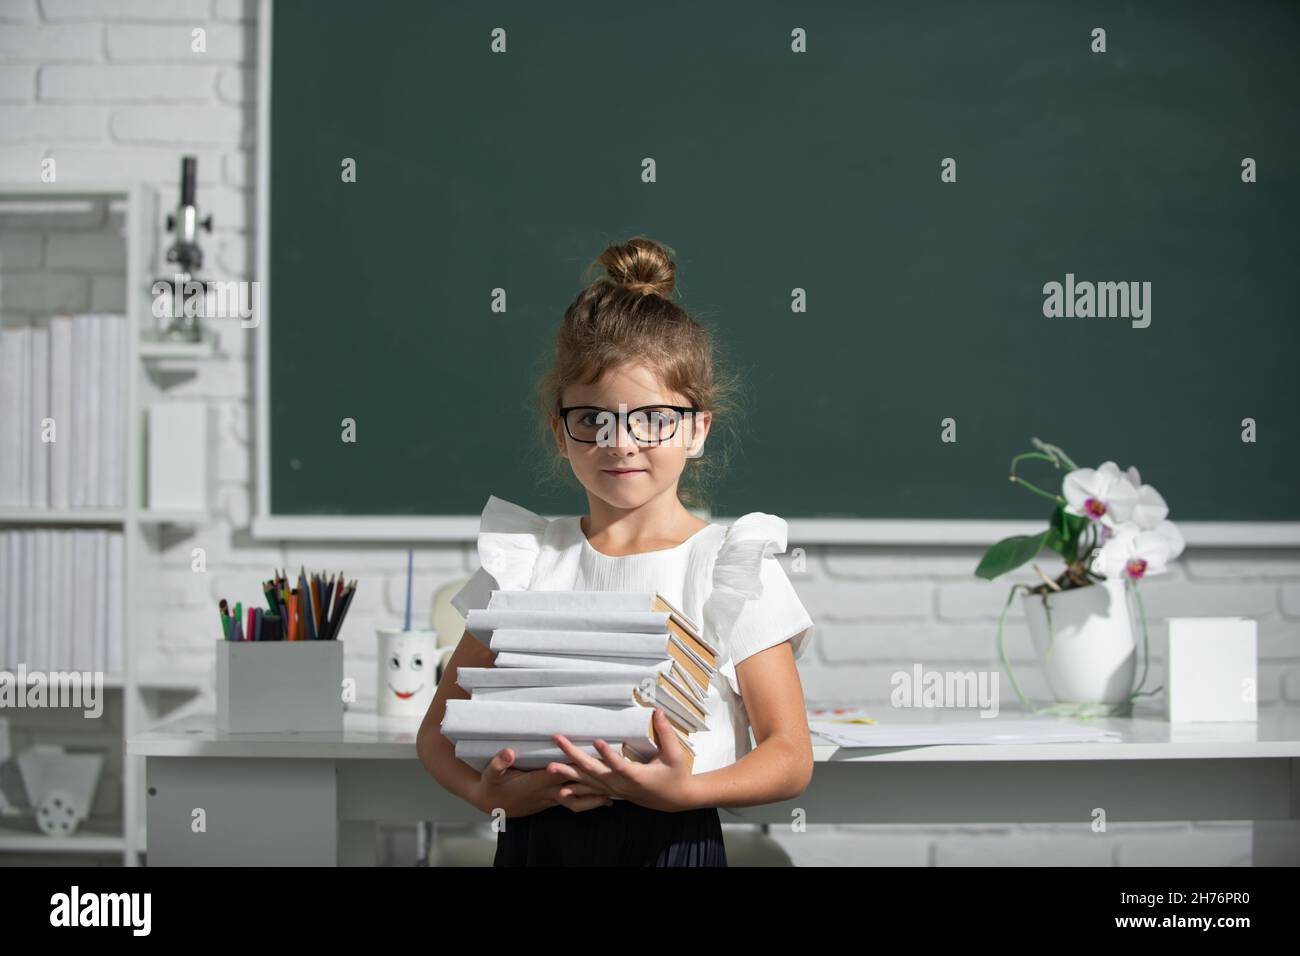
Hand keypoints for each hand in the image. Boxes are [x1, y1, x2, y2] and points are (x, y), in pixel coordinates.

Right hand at [471, 747, 613, 817]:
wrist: (490, 802)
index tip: (588, 758)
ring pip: (576, 801)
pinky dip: (585, 800)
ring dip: (593, 799)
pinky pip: (572, 803)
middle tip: (613, 780)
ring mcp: (550, 799)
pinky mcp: (551, 801)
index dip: (572, 766)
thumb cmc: (492, 785)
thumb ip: (500, 762)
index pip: (558, 772)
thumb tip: (508, 752)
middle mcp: (546, 792)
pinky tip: (599, 798)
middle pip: (574, 789)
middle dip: (593, 785)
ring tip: (613, 797)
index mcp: (536, 782)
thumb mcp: (491, 772)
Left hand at [548, 709, 698, 811]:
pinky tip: (560, 788)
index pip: (620, 765)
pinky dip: (576, 788)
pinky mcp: (612, 791)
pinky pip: (590, 791)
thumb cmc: (675, 775)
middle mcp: (621, 785)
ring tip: (549, 767)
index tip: (597, 741)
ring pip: (588, 782)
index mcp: (637, 776)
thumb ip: (665, 733)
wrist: (673, 799)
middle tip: (558, 739)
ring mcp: (614, 790)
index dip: (609, 755)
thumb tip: (657, 712)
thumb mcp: (675, 755)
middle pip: (594, 771)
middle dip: (573, 755)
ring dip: (568, 773)